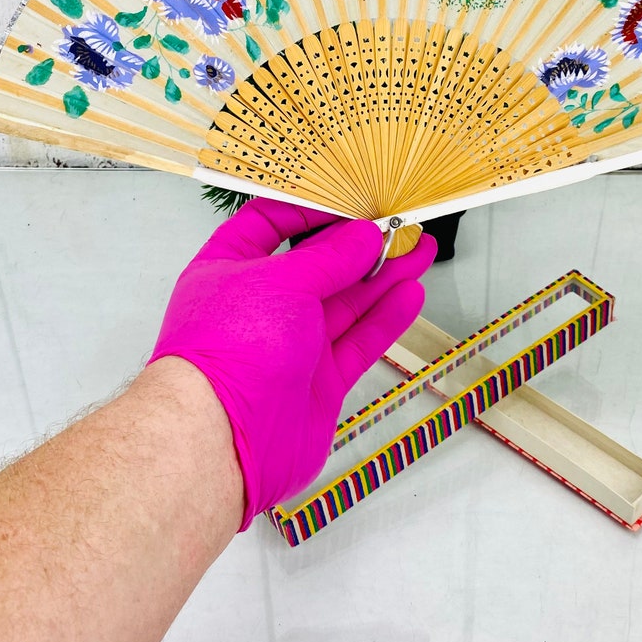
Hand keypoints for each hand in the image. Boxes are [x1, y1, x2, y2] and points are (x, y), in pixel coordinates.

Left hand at [149, 199, 436, 528]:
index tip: (348, 198)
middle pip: (317, 265)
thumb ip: (330, 259)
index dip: (309, 209)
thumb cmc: (227, 354)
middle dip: (360, 245)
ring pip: (346, 303)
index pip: (268, 224)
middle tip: (401, 226)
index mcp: (229, 270)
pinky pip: (358, 342)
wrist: (222, 442)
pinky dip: (385, 318)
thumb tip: (365, 236)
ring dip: (383, 277)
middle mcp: (259, 306)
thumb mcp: (282, 283)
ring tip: (419, 250)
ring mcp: (290, 346)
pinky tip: (409, 293)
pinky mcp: (318, 383)